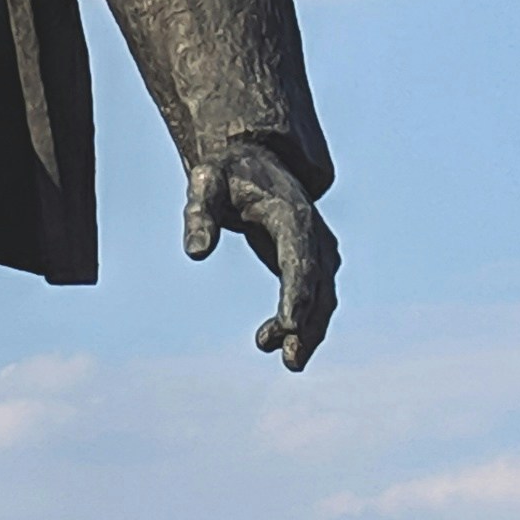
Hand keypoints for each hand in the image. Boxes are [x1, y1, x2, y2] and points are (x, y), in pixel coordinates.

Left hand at [184, 144, 338, 371]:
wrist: (252, 160)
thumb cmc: (225, 173)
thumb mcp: (205, 183)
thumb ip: (199, 213)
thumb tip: (196, 253)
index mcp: (291, 213)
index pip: (299, 257)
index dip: (297, 292)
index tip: (289, 324)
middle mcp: (313, 232)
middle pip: (319, 284)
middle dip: (309, 323)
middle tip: (290, 359)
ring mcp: (317, 247)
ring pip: (323, 295)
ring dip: (309, 329)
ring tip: (285, 359)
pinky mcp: (310, 260)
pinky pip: (314, 295)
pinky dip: (301, 320)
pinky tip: (271, 339)